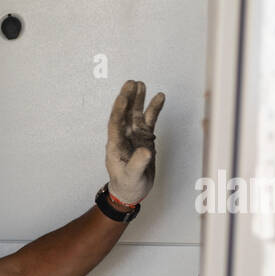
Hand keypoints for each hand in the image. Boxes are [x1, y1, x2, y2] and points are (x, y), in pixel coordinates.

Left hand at [105, 80, 165, 205]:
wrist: (131, 192)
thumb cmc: (127, 185)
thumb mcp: (131, 176)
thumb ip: (138, 163)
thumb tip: (146, 149)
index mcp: (115, 145)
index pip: (115, 123)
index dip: (119, 109)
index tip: (123, 96)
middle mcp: (123, 137)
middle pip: (124, 114)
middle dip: (127, 98)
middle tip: (131, 82)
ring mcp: (134, 136)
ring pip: (136, 114)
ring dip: (138, 99)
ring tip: (141, 84)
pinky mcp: (145, 138)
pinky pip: (150, 120)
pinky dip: (154, 109)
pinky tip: (159, 97)